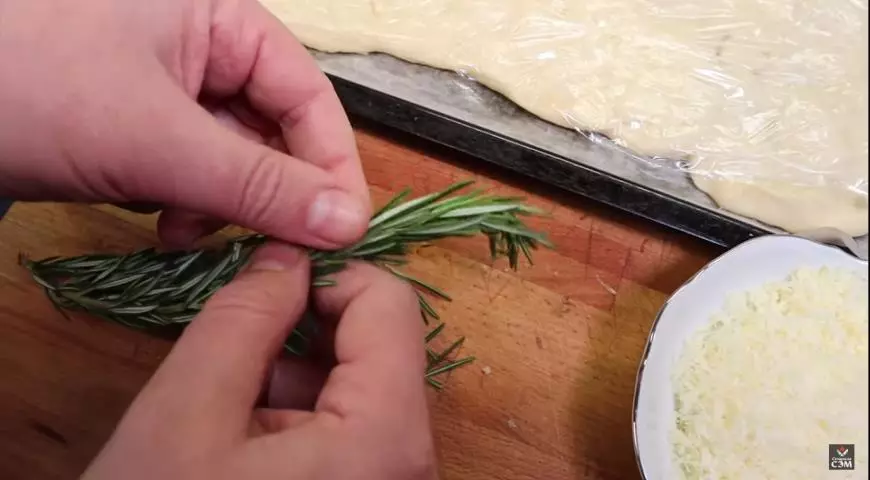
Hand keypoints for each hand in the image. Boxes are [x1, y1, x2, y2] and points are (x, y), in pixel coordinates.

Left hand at [0, 0, 369, 249]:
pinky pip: (198, 171)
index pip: (309, 95)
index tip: (345, 230)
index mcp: (223, 18)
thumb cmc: (36, 89)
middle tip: (270, 246)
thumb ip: (258, 183)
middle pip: (276, 130)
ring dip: (225, 205)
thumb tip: (350, 223)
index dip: (331, 164)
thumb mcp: (157, 140)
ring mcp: (174, 86)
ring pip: (238, 158)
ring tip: (186, 230)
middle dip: (267, 192)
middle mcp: (207, 45)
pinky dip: (191, 205)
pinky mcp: (146, 125)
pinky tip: (163, 223)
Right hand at [81, 243, 437, 479]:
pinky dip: (299, 418)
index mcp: (385, 438)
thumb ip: (244, 318)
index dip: (326, 276)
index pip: (389, 303)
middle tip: (232, 355)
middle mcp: (411, 465)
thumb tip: (287, 253)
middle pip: (379, 348)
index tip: (265, 284)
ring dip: (294, 378)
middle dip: (303, 334)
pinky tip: (242, 446)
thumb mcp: (186, 416)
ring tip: (227, 412)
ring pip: (360, 390)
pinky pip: (350, 433)